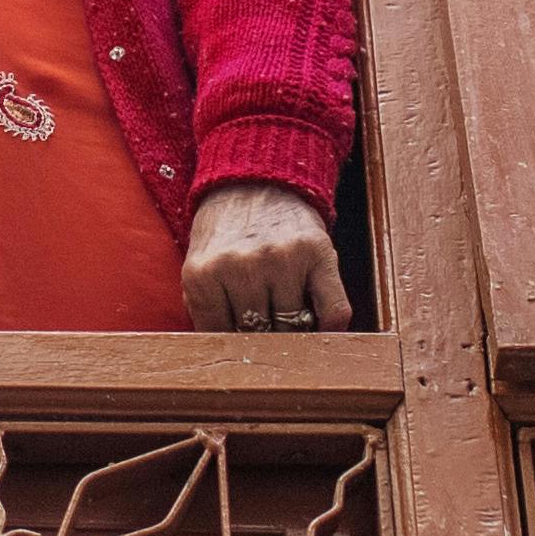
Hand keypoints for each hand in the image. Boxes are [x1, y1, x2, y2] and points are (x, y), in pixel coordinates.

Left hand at [180, 182, 351, 332]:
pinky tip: (320, 321)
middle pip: (258, 337)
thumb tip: (228, 357)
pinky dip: (331, 326)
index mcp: (202, 275)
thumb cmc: (224, 231)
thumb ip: (207, 309)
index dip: (233, 345)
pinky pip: (334, 310)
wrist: (254, 179)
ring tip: (286, 315)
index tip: (241, 344)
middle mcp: (241, 267)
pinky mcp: (317, 251)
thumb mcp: (200, 266)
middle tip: (266, 328)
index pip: (221, 338)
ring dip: (294, 330)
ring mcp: (281, 259)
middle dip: (262, 338)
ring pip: (294, 329)